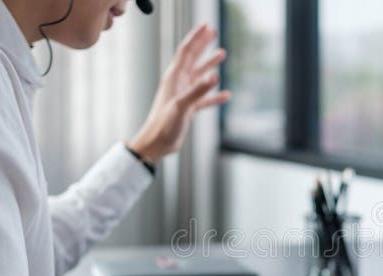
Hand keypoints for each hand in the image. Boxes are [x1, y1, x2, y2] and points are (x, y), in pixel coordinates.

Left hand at [127, 23, 231, 163]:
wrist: (156, 143)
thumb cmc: (164, 125)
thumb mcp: (182, 106)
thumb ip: (199, 90)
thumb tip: (215, 77)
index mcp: (174, 78)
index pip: (186, 51)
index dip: (196, 37)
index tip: (207, 26)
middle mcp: (178, 83)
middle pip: (192, 58)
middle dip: (203, 44)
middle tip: (213, 32)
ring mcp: (183, 94)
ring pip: (199, 75)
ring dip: (209, 64)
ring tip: (222, 54)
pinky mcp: (187, 107)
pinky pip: (204, 98)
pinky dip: (215, 95)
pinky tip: (226, 95)